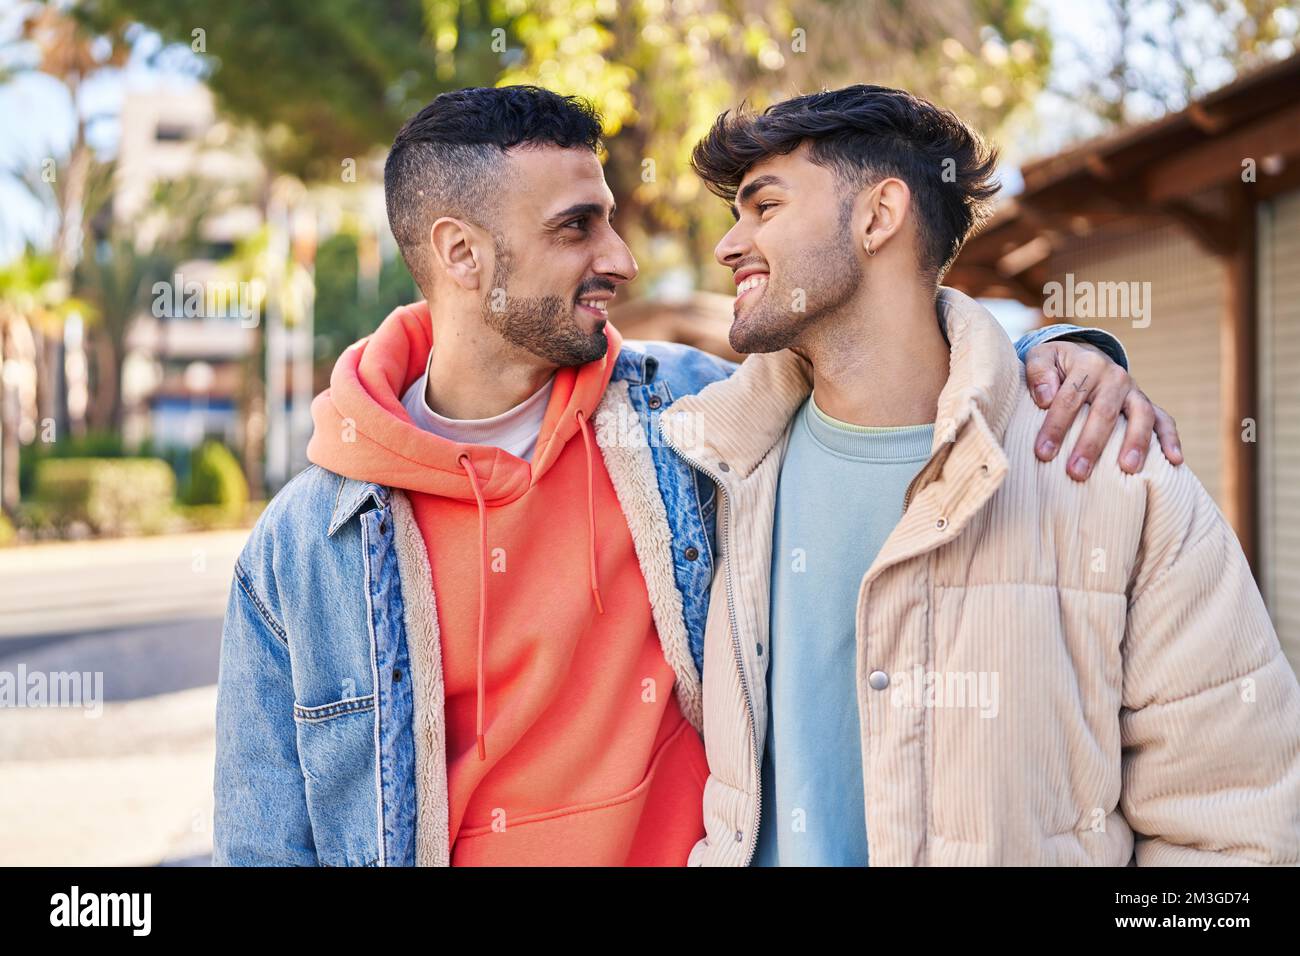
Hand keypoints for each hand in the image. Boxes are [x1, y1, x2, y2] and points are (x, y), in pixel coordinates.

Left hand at [1023, 340, 1182, 480]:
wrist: (1082, 358)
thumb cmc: (1055, 367)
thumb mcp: (1040, 358)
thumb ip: (1038, 373)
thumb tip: (1045, 398)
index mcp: (1088, 364)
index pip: (1070, 398)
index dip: (1056, 426)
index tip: (1043, 453)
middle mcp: (1115, 376)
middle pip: (1105, 412)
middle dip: (1090, 444)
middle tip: (1077, 472)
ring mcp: (1135, 391)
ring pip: (1141, 416)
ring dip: (1135, 443)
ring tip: (1127, 469)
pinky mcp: (1147, 405)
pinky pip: (1164, 421)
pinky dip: (1171, 439)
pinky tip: (1174, 461)